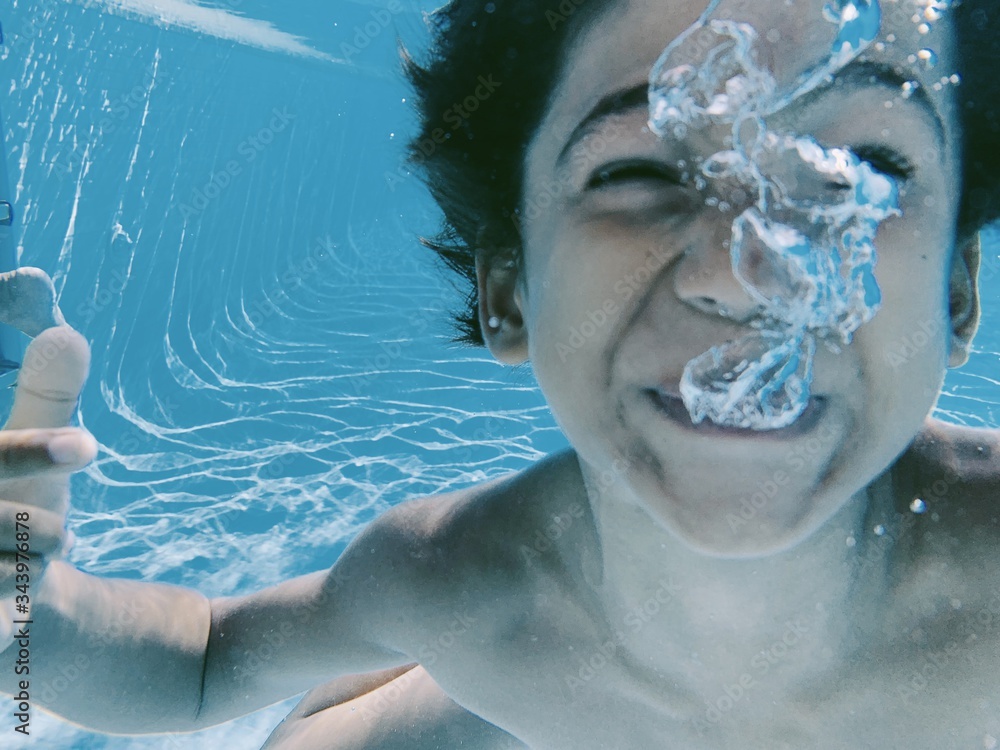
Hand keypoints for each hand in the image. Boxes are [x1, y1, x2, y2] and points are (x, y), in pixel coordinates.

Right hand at [0, 268, 96, 649]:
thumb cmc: (5, 525)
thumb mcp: (22, 464)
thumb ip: (42, 400)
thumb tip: (68, 334)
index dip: (27, 454)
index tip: (87, 448)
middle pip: (0, 518)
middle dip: (39, 529)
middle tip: (62, 539)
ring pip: (2, 570)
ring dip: (28, 572)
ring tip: (29, 573)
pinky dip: (9, 619)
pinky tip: (11, 620)